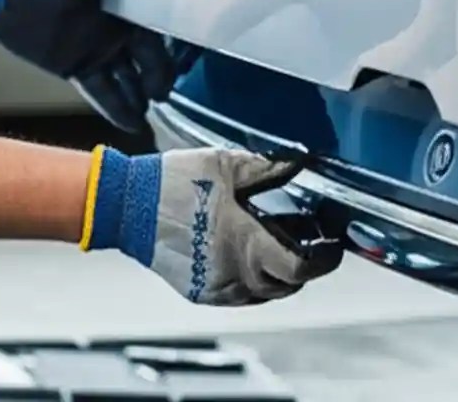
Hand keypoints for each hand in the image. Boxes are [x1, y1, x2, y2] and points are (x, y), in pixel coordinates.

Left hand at [0, 0, 174, 131]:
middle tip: (159, 98)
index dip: (162, 55)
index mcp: (122, 8)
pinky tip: (129, 123)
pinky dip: (115, 107)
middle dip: (154, 81)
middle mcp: (116, 33)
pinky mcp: (79, 69)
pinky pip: (102, 91)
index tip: (167, 73)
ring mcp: (99, 53)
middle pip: (145, 62)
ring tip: (145, 119)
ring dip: (137, 99)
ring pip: (126, 81)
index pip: (151, 35)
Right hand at [80, 146, 342, 305]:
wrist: (125, 205)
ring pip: (264, 293)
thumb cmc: (175, 182)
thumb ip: (269, 168)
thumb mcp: (228, 164)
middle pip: (287, 284)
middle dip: (303, 266)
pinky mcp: (200, 292)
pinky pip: (240, 294)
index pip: (302, 269)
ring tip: (277, 247)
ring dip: (277, 275)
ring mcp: (217, 287)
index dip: (324, 260)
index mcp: (248, 243)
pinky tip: (247, 254)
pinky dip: (252, 280)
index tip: (333, 247)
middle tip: (308, 242)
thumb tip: (303, 165)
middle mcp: (235, 273)